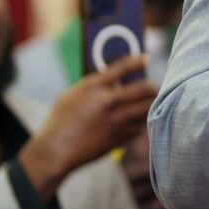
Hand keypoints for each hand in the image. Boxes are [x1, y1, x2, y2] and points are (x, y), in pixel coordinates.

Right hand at [18, 54, 156, 201]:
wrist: (56, 150)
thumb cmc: (62, 119)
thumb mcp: (72, 95)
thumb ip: (94, 86)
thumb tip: (118, 80)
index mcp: (92, 87)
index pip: (122, 67)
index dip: (137, 61)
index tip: (145, 59)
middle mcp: (107, 102)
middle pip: (144, 88)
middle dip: (151, 86)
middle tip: (151, 86)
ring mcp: (116, 120)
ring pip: (147, 107)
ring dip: (150, 103)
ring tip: (148, 101)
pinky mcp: (120, 136)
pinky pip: (140, 125)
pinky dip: (140, 121)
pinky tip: (136, 119)